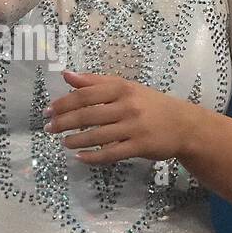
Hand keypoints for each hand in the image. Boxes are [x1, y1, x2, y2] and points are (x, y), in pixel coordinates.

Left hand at [43, 70, 195, 163]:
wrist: (183, 124)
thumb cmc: (150, 104)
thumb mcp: (125, 88)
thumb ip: (95, 82)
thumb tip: (66, 75)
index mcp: (121, 88)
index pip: (85, 94)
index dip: (63, 103)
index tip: (48, 111)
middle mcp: (127, 106)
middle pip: (88, 114)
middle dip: (64, 122)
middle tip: (49, 128)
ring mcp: (134, 126)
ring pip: (97, 135)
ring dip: (76, 140)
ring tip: (63, 143)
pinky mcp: (140, 146)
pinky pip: (111, 153)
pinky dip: (93, 156)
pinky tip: (80, 157)